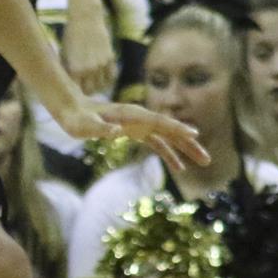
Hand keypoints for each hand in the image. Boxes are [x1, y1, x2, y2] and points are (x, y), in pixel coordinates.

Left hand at [53, 98, 207, 172]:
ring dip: (185, 149)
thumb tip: (115, 133)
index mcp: (131, 115)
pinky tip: (178, 167)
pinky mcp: (135, 132)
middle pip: (170, 130)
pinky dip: (169, 154)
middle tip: (206, 159)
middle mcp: (139, 118)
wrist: (70, 110)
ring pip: (168, 137)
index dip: (176, 129)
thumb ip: (99, 129)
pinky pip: (157, 143)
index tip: (194, 135)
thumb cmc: (76, 118)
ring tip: (202, 162)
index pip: (159, 121)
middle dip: (189, 144)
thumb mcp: (84, 126)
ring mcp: (139, 124)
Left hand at [60, 7, 117, 96]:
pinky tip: (102, 78)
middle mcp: (89, 69)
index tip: (72, 93)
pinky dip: (107, 80)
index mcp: (75, 69)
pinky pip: (111, 77)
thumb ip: (67, 71)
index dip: (74, 93)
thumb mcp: (64, 54)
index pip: (76, 91)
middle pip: (90, 91)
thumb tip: (66, 85)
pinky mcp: (111, 58)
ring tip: (92, 83)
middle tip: (83, 89)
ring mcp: (102, 64)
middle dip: (86, 91)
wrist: (86, 18)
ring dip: (97, 87)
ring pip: (102, 86)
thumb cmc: (71, 36)